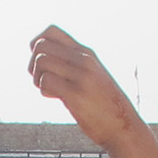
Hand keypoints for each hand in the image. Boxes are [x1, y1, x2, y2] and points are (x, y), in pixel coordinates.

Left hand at [28, 26, 143, 150]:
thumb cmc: (104, 104)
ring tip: (49, 90)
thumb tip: (42, 62)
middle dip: (33, 63)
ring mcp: (81, 76)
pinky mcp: (76, 95)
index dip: (37, 45)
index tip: (42, 64)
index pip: (51, 31)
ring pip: (41, 61)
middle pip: (40, 45)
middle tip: (41, 80)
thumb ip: (72, 65)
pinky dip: (44, 90)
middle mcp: (83, 60)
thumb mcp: (92, 75)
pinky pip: (47, 82)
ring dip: (37, 78)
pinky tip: (55, 97)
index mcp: (85, 53)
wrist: (124, 126)